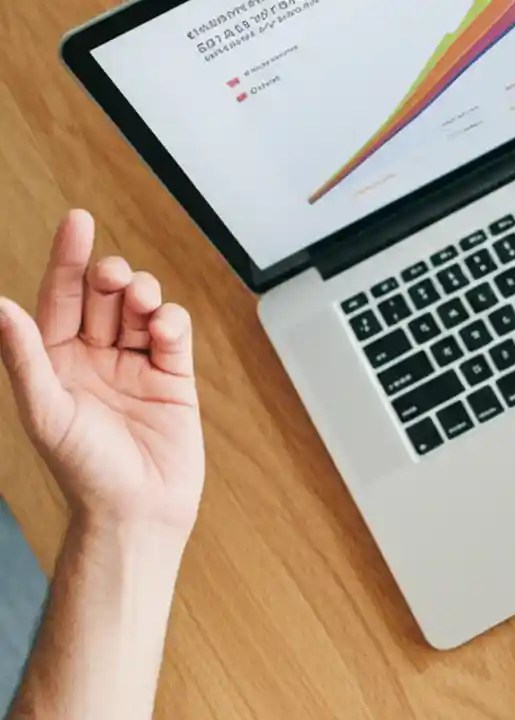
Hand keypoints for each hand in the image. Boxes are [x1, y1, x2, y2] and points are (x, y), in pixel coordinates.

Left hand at [0, 210, 203, 541]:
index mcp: (56, 362)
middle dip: (112, 277)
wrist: (137, 512)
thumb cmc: (84, 472)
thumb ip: (25, 357)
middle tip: (116, 277)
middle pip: (105, 296)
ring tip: (142, 302)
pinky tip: (163, 331)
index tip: (79, 221)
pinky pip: (174, 334)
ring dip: (144, 295)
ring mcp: (136, 366)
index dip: (68, 258)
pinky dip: (171, 323)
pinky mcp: (174, 378)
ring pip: (141, 308)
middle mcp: (95, 358)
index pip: (61, 297)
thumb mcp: (44, 412)